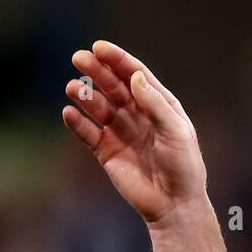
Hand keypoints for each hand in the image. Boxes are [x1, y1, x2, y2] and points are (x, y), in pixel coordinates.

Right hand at [62, 40, 207, 225]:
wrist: (174, 204)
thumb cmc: (184, 166)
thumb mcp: (176, 132)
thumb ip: (156, 105)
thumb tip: (134, 77)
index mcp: (159, 105)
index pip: (135, 75)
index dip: (117, 60)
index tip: (99, 47)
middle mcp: (138, 114)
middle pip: (113, 86)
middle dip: (96, 71)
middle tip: (78, 58)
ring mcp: (121, 132)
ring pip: (98, 107)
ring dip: (85, 95)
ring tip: (72, 88)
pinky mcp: (106, 152)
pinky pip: (88, 133)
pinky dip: (77, 123)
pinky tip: (68, 113)